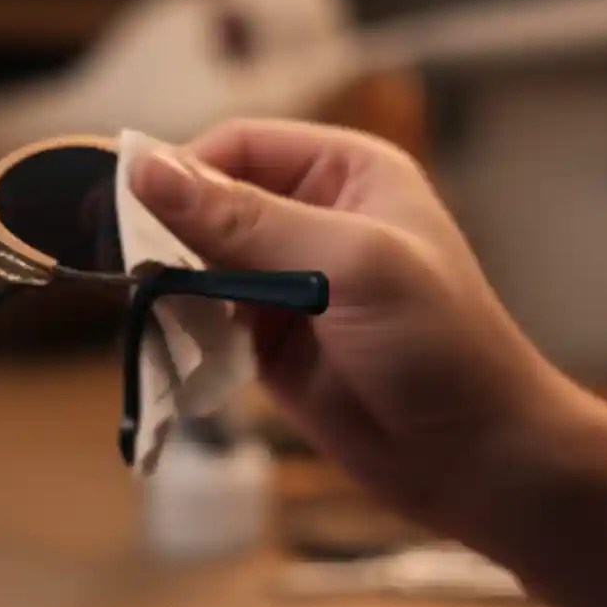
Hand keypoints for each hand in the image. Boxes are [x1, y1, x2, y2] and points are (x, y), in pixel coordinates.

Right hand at [129, 119, 565, 531]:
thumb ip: (243, 219)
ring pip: (196, 262)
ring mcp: (285, 283)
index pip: (237, 146)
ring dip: (171, 284)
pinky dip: (180, 327)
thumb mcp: (346, 264)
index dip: (184, 170)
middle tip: (131, 266)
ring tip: (153, 308)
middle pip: (208, 202)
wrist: (475, 459)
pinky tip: (171, 342)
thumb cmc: (438, 345)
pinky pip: (203, 318)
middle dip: (169, 232)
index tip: (133, 210)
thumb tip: (147, 171)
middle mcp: (310, 219)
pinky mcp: (266, 340)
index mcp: (344, 173)